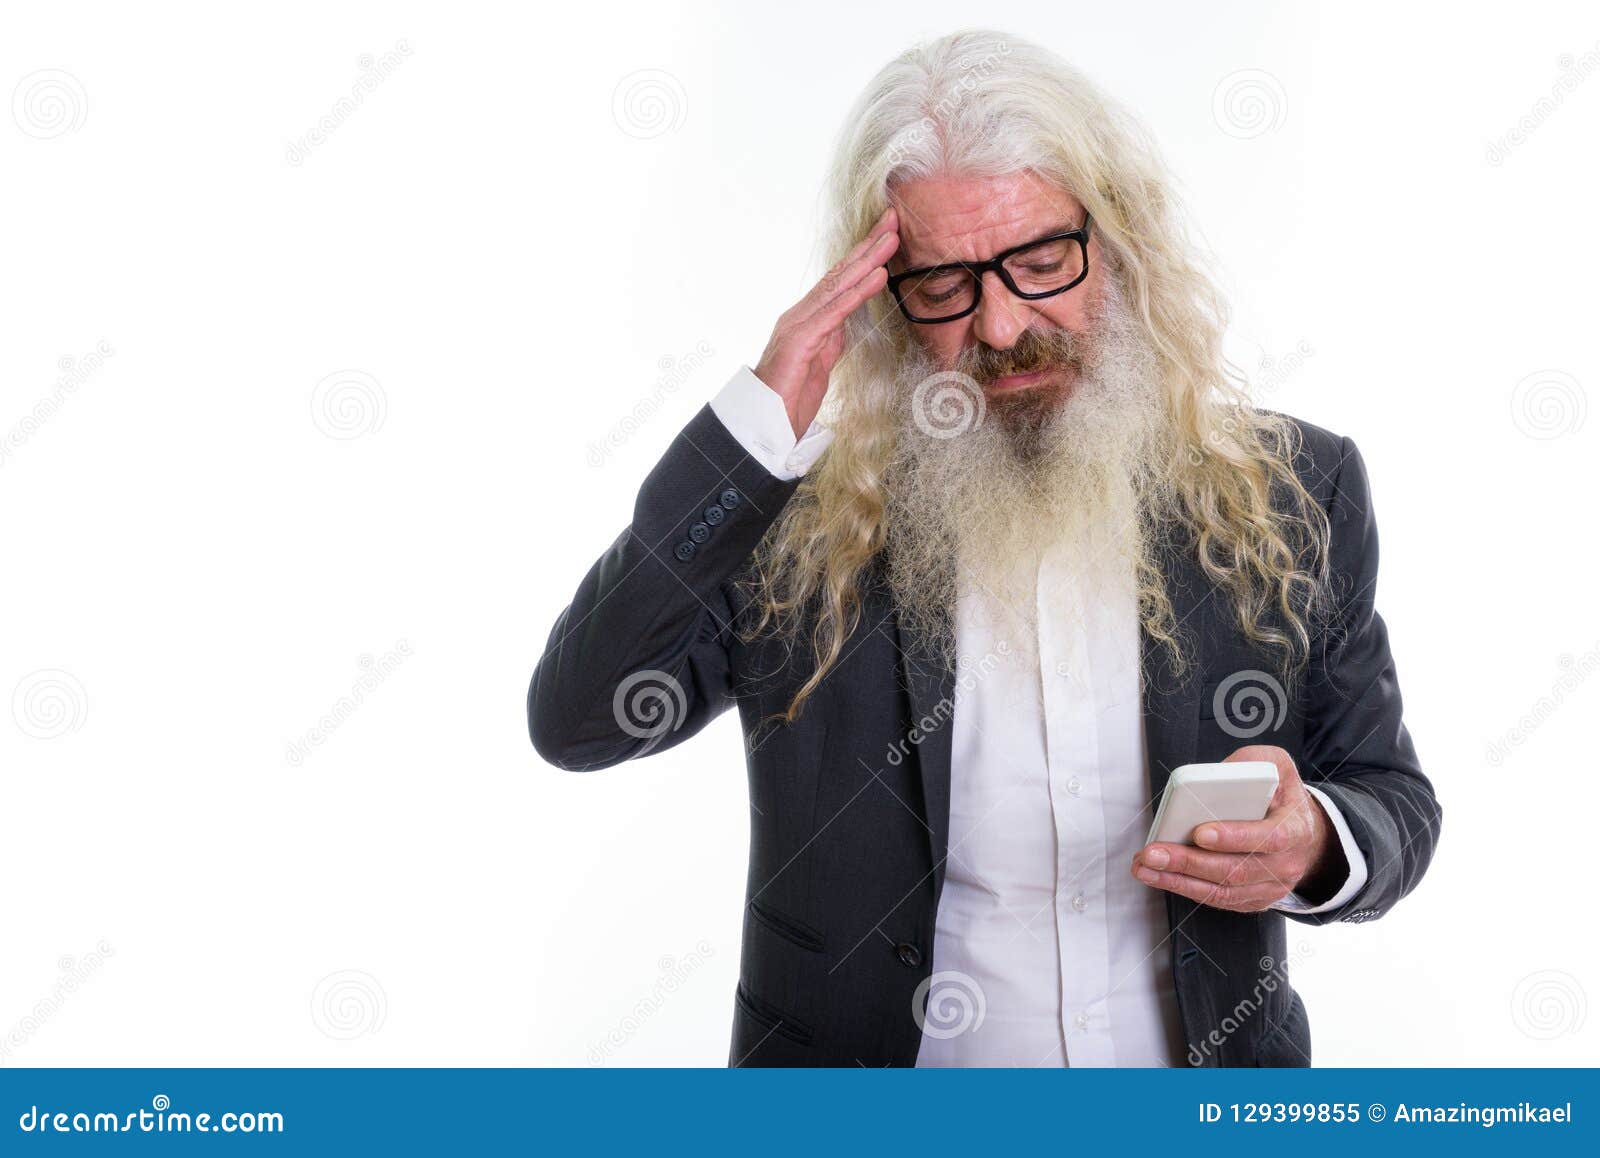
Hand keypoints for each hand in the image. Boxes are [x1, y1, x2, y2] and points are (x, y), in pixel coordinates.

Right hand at [753, 207, 898, 437]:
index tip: (886, 234)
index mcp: (807, 318)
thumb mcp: (820, 363)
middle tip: (893, 219)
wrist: (765, 425)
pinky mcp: (801, 340)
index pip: (840, 280)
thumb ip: (832, 338)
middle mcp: (801, 314)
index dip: (863, 256)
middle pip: (840, 273)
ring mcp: (799, 324)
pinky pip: (835, 312)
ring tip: (891, 239)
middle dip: (868, 245)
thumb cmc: (789, 398)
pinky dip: (858, 292)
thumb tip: (847, 321)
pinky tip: (877, 276)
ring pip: (838, 285)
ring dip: (867, 260)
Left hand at [1130, 745, 1344, 911]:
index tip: (1200, 832)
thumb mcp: (1277, 766)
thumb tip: (1215, 773)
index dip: (1234, 837)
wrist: (1303, 834)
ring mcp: (1269, 887)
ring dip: (1177, 880)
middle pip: (1235, 870)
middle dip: (1188, 862)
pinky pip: (1217, 900)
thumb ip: (1250, 762)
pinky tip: (1159, 876)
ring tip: (1145, 867)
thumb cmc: (1282, 798)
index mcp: (1294, 829)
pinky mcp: (1252, 899)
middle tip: (1153, 853)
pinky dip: (1185, 889)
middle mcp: (1284, 864)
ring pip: (1222, 891)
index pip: (1267, 837)